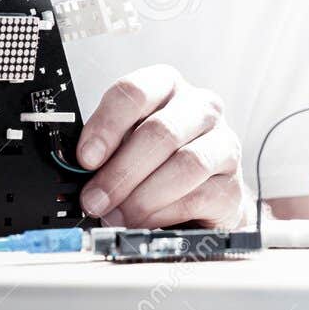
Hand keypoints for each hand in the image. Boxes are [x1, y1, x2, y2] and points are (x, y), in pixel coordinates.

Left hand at [76, 65, 244, 227]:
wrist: (201, 194)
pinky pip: (199, 197)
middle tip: (95, 199)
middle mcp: (201, 108)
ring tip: (117, 216)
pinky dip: (165, 214)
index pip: (135, 91)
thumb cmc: (156, 161)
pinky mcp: (233, 184)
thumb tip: (75, 173)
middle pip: (162, 131)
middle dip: (121, 172)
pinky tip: (145, 222)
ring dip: (143, 196)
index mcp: (167, 87)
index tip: (86, 159)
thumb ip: (105, 150)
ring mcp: (224, 143)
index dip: (107, 125)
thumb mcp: (126, 143)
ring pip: (186, 164)